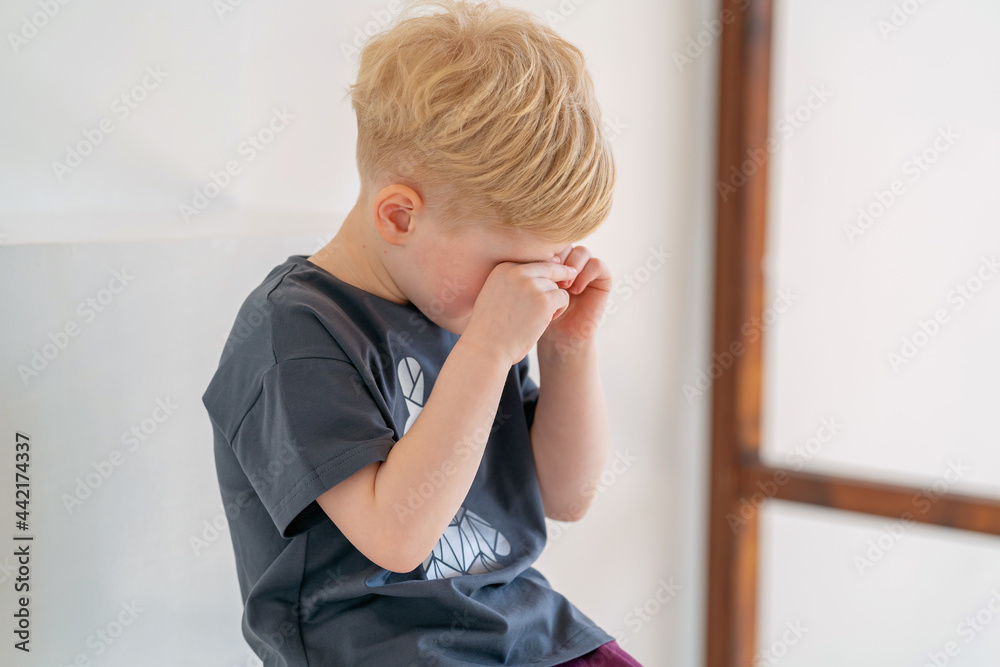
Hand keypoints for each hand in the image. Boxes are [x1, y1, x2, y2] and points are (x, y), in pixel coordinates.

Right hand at [460, 260, 577, 366]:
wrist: (486, 348)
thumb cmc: (491, 326)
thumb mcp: (495, 293)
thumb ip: (514, 280)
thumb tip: (545, 266)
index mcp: (503, 267)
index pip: (532, 262)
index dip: (543, 273)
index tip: (549, 281)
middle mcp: (516, 271)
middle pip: (548, 267)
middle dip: (559, 276)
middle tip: (568, 282)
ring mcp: (530, 286)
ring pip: (557, 285)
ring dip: (554, 300)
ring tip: (542, 316)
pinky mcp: (543, 301)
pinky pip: (563, 297)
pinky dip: (560, 309)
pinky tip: (548, 319)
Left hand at [538, 245, 610, 351]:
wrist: (558, 336)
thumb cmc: (539, 313)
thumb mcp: (531, 287)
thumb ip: (531, 267)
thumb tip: (521, 243)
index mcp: (555, 258)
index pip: (551, 242)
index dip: (544, 253)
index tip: (534, 270)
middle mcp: (572, 261)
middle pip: (567, 243)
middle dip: (558, 259)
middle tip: (549, 277)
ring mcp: (588, 268)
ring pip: (582, 251)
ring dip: (571, 267)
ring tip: (563, 286)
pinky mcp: (603, 278)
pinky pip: (597, 264)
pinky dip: (586, 275)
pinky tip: (574, 290)